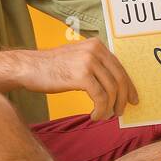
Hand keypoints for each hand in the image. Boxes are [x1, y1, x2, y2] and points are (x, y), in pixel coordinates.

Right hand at [24, 39, 138, 121]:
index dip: (128, 86)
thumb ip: (95, 65)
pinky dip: (100, 110)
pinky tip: (94, 116)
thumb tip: (114, 86)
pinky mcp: (81, 76)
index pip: (120, 68)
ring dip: (110, 108)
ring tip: (103, 116)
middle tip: (120, 113)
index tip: (132, 99)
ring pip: (112, 90)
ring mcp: (88, 62)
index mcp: (96, 45)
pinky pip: (101, 98)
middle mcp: (95, 50)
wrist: (28, 67)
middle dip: (123, 99)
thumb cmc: (51, 67)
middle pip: (119, 79)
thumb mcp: (76, 58)